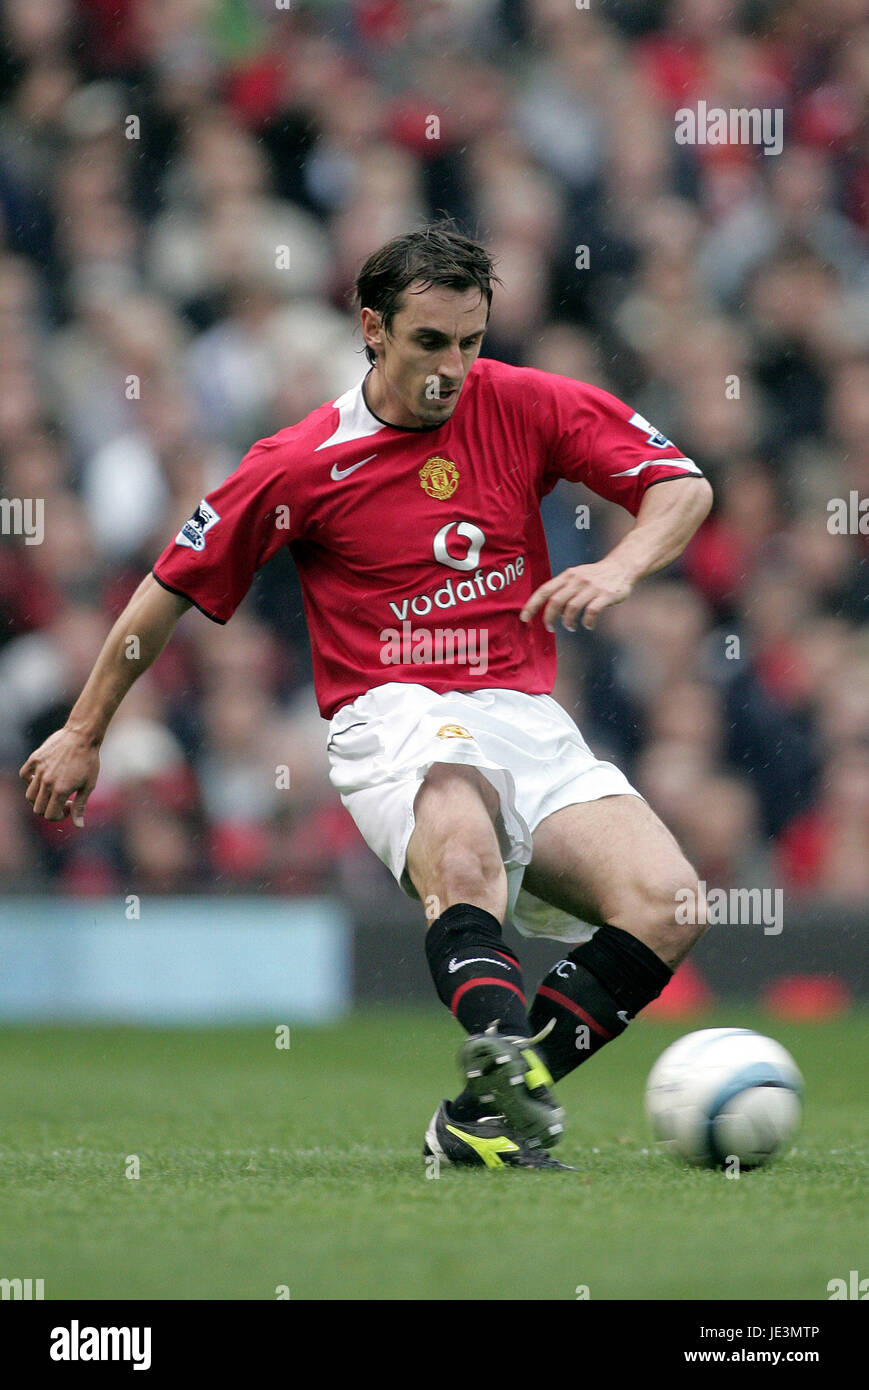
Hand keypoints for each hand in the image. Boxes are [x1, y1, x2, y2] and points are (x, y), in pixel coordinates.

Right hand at [19, 728, 99, 826]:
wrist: (82, 735)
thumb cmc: (89, 760)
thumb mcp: (89, 785)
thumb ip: (80, 806)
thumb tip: (78, 825)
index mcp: (61, 790)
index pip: (50, 815)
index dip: (59, 816)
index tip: (69, 806)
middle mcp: (47, 782)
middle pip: (38, 808)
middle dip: (49, 810)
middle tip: (61, 801)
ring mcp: (39, 770)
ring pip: (29, 795)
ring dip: (40, 798)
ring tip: (52, 791)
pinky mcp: (34, 759)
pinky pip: (24, 775)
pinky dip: (29, 780)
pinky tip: (42, 778)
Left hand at [519, 559, 635, 632]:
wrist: (622, 566)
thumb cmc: (595, 575)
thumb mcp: (576, 575)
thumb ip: (563, 589)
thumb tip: (551, 611)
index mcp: (567, 575)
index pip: (544, 590)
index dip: (532, 605)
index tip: (524, 618)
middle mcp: (577, 580)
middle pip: (555, 601)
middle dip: (548, 618)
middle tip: (550, 628)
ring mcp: (592, 587)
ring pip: (572, 608)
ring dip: (568, 622)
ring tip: (570, 627)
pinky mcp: (606, 595)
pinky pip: (591, 612)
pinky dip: (587, 622)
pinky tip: (588, 626)